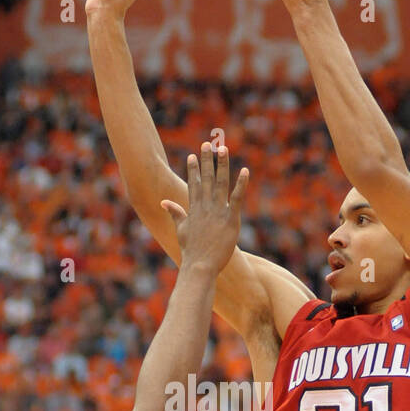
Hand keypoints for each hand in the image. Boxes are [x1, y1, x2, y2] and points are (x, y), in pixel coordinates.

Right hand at [161, 143, 248, 275]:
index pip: (194, 184)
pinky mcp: (230, 219)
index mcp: (194, 209)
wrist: (200, 265)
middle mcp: (205, 207)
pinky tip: (244, 171)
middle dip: (206, 160)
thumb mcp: (181, 229)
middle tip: (207, 144)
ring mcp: (218, 212)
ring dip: (222, 165)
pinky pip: (236, 198)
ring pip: (221, 183)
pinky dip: (241, 184)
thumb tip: (165, 202)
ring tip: (223, 149)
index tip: (193, 155)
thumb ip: (175, 213)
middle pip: (207, 178)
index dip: (194, 169)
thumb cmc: (191, 250)